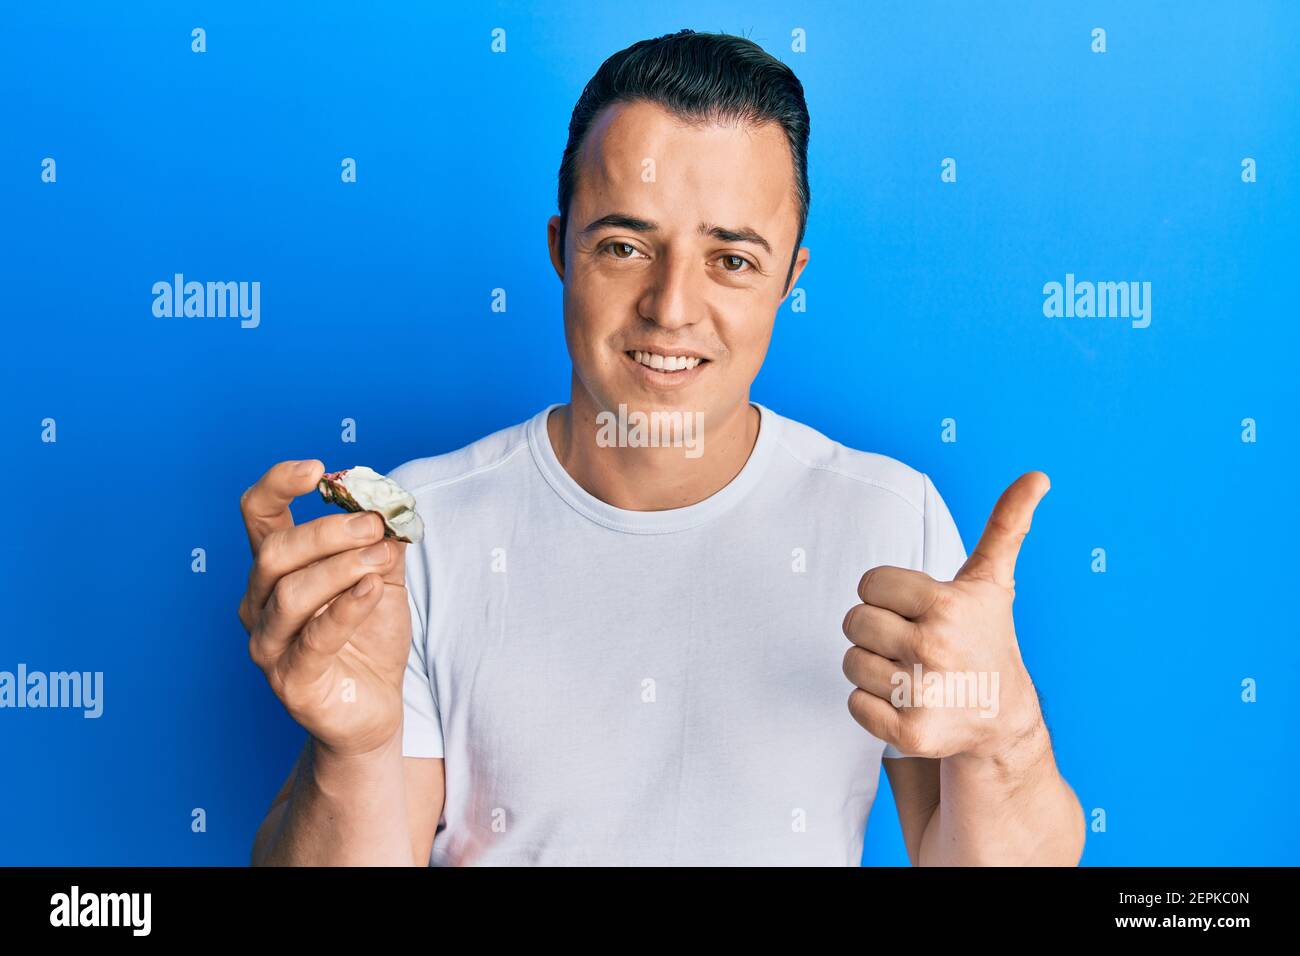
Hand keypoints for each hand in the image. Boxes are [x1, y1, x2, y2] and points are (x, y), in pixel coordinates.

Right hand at [238, 459, 412, 757]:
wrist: (374, 709)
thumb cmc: (369, 639)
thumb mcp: (381, 578)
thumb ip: (381, 540)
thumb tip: (392, 500)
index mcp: (275, 570)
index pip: (257, 514)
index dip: (277, 484)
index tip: (317, 469)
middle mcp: (260, 604)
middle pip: (276, 551)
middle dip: (328, 531)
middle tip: (374, 524)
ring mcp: (269, 645)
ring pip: (291, 592)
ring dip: (341, 566)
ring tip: (381, 555)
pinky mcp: (291, 681)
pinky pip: (314, 637)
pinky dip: (346, 607)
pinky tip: (372, 589)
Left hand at [841, 471, 1049, 759]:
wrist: (1001, 717)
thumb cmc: (985, 637)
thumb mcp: (991, 581)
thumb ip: (1005, 525)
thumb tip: (1038, 475)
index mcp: (945, 604)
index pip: (869, 584)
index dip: (886, 595)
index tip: (915, 610)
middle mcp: (934, 646)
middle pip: (854, 621)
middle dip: (875, 630)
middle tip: (910, 642)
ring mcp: (922, 692)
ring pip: (851, 662)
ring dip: (872, 666)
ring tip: (909, 670)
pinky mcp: (911, 732)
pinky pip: (854, 704)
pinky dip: (871, 704)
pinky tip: (905, 701)